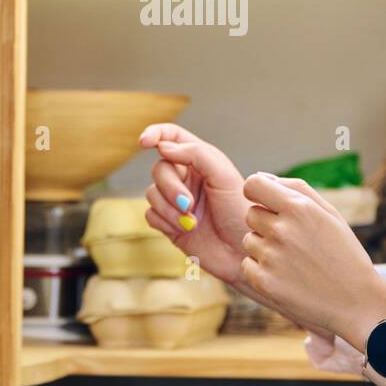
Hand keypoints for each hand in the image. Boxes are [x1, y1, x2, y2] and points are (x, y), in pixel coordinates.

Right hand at [139, 123, 251, 285]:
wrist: (242, 252)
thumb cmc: (240, 212)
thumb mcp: (223, 176)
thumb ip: (195, 154)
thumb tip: (162, 147)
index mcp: (201, 161)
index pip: (172, 137)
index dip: (155, 133)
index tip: (143, 142)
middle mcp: (187, 178)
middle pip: (159, 168)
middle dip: (170, 187)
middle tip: (189, 204)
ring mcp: (176, 201)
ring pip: (151, 193)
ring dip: (169, 208)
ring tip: (192, 222)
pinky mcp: (169, 223)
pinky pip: (150, 214)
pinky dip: (165, 221)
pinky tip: (185, 229)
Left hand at [240, 172, 385, 344]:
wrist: (357, 302)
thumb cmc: (343, 253)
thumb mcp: (329, 213)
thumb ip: (295, 188)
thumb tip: (261, 177)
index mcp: (299, 208)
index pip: (253, 185)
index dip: (257, 193)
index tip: (266, 203)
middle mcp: (281, 229)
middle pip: (251, 214)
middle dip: (266, 223)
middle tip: (293, 240)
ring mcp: (271, 256)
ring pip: (249, 240)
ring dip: (264, 247)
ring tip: (293, 261)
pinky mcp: (263, 282)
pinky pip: (247, 265)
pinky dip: (261, 270)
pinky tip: (287, 277)